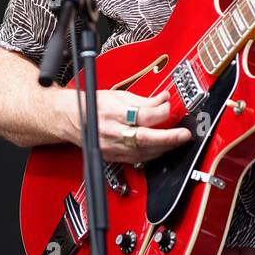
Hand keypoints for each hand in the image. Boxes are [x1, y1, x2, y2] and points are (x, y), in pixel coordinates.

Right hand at [61, 88, 192, 163]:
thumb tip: (164, 99)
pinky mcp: (113, 157)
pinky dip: (152, 154)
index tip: (171, 108)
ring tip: (177, 141)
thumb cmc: (92, 105)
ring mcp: (111, 148)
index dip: (160, 113)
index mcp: (112, 113)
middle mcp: (112, 133)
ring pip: (143, 153)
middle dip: (168, 138)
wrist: (70, 119)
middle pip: (144, 138)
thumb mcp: (119, 95)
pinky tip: (161, 149)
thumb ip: (144, 99)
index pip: (141, 116)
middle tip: (184, 135)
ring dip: (163, 148)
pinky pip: (137, 159)